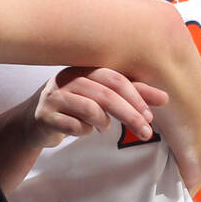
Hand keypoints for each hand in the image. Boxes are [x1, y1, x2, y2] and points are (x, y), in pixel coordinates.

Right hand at [26, 67, 168, 147]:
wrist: (35, 121)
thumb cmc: (74, 106)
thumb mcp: (101, 96)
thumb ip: (130, 95)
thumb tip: (165, 98)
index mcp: (85, 69)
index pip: (115, 78)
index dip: (136, 96)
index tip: (151, 115)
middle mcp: (68, 78)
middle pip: (106, 94)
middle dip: (130, 114)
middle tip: (146, 132)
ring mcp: (54, 96)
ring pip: (89, 108)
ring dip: (103, 122)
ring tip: (103, 127)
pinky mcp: (44, 116)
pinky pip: (72, 126)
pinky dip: (83, 131)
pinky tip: (82, 130)